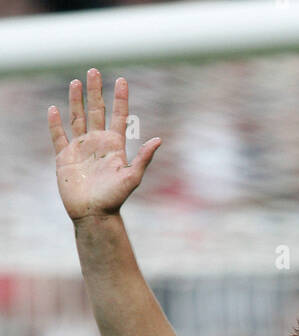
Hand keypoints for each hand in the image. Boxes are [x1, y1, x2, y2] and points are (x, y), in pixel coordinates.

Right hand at [49, 69, 160, 221]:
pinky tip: (53, 110)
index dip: (120, 98)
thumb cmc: (115, 199)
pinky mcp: (65, 158)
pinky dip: (55, 124)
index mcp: (114, 145)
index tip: (122, 79)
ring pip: (78, 118)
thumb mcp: (132, 177)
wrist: (94, 215)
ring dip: (76, 100)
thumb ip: (144, 158)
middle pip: (96, 110)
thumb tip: (159, 140)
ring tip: (76, 82)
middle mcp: (97, 143)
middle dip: (95, 91)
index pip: (118, 116)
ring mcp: (81, 148)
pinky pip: (58, 137)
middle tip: (94, 70)